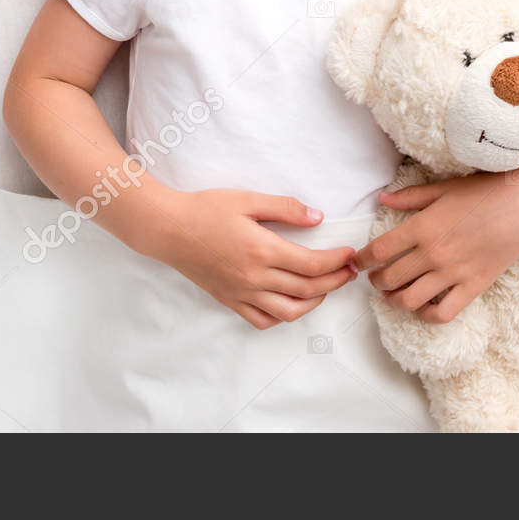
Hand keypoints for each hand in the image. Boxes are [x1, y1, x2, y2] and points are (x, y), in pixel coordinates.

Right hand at [137, 188, 357, 329]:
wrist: (168, 229)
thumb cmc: (206, 209)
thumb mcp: (248, 199)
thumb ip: (286, 208)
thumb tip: (318, 217)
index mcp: (262, 250)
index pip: (312, 264)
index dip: (337, 261)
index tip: (350, 253)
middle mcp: (254, 277)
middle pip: (307, 289)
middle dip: (335, 281)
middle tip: (349, 271)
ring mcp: (241, 293)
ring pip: (288, 311)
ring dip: (314, 302)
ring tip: (326, 287)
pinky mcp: (229, 300)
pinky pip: (261, 320)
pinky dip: (282, 316)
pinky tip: (291, 302)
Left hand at [350, 170, 518, 323]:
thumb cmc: (484, 192)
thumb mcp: (443, 188)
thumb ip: (410, 197)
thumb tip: (382, 199)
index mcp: (423, 227)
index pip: (379, 250)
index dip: (361, 259)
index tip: (356, 262)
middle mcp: (433, 254)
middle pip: (389, 278)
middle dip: (375, 281)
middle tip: (374, 277)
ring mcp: (453, 274)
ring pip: (410, 300)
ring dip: (394, 300)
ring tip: (392, 294)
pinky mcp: (473, 287)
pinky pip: (443, 313)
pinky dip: (427, 315)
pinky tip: (423, 306)